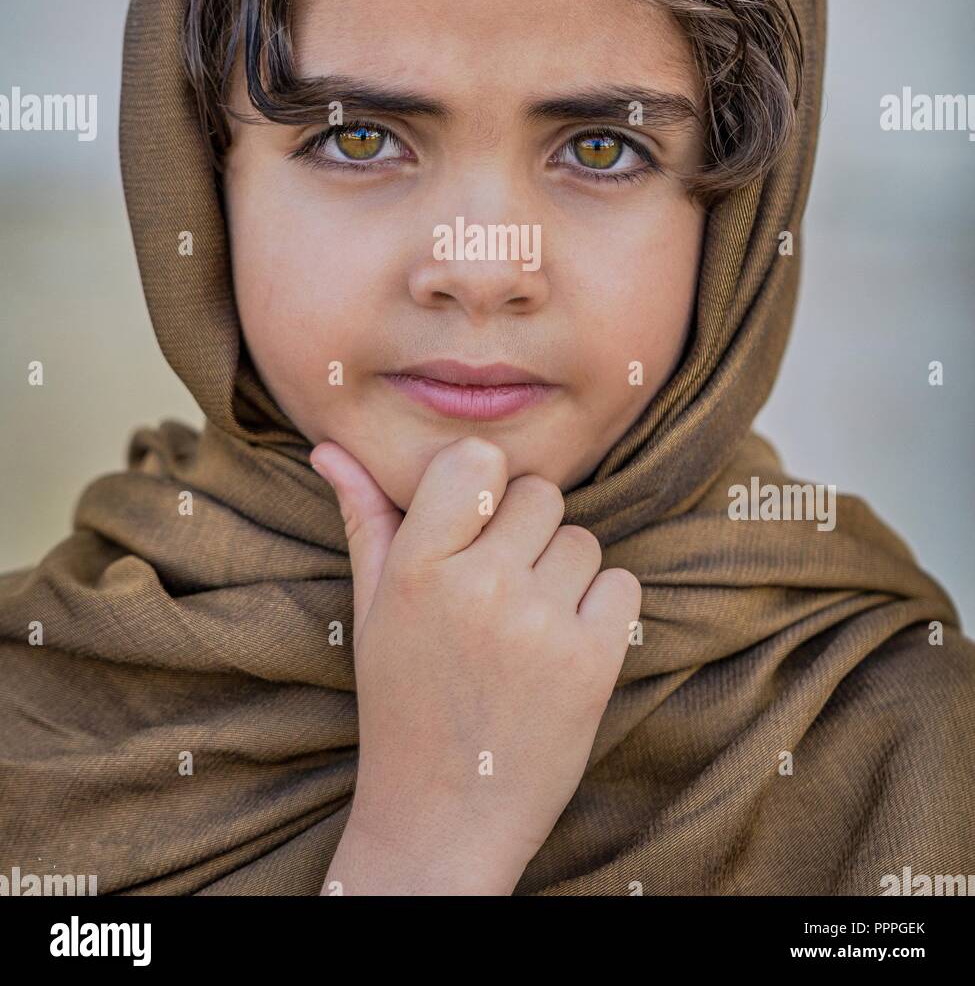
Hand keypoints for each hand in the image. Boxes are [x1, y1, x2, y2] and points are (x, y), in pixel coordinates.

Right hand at [312, 435, 641, 895]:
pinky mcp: (592, 661)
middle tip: (497, 589)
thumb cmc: (403, 703)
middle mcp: (479, 586)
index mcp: (417, 567)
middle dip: (525, 532)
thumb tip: (331, 447)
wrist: (443, 819)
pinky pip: (620, 584)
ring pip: (581, 540)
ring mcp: (539, 623)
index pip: (478, 458)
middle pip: (539, 495)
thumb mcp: (372, 610)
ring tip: (523, 627)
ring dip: (563, 574)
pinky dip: (601, 609)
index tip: (473, 527)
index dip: (484, 486)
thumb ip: (365, 519)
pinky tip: (560, 647)